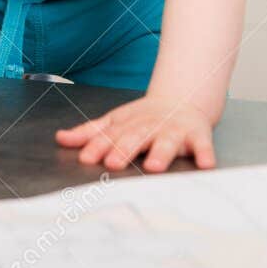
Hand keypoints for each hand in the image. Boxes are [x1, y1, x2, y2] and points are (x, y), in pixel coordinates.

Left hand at [55, 94, 216, 171]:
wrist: (181, 101)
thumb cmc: (143, 119)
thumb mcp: (114, 122)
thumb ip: (89, 133)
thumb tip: (60, 138)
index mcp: (127, 124)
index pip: (110, 135)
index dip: (98, 146)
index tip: (86, 158)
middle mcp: (149, 126)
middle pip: (135, 137)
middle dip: (124, 149)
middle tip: (113, 163)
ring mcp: (174, 130)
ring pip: (167, 142)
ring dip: (161, 153)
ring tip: (154, 166)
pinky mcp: (198, 136)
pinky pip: (203, 146)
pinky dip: (205, 154)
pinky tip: (205, 165)